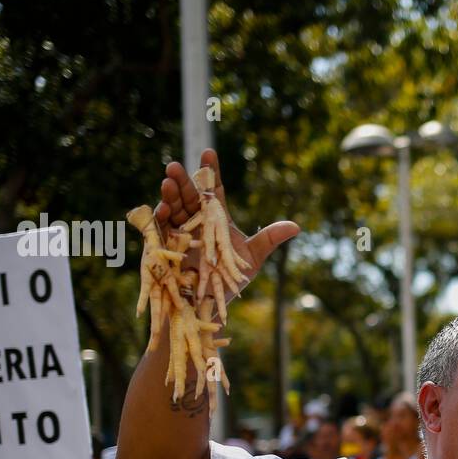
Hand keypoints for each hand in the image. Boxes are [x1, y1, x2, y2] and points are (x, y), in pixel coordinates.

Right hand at [153, 148, 298, 303]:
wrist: (213, 305)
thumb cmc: (231, 281)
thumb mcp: (253, 258)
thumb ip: (269, 239)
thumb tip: (296, 226)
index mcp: (217, 219)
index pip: (213, 190)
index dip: (211, 172)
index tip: (209, 153)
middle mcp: (197, 222)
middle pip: (190, 196)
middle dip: (183, 181)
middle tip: (175, 165)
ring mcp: (181, 233)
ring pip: (174, 208)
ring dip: (170, 195)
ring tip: (168, 181)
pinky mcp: (167, 247)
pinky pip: (162, 230)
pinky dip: (161, 220)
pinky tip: (162, 209)